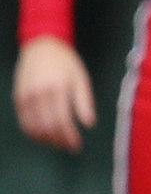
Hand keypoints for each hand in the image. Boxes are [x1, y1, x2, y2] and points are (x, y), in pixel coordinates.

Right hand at [14, 36, 93, 152]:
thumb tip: (89, 124)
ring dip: (46, 140)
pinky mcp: (18, 98)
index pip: (62, 121)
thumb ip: (84, 101)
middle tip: (70, 147)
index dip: (69, 137)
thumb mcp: (81, 78)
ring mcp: (25, 97)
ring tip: (59, 143)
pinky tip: (44, 136)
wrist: (41, 46)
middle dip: (59, 141)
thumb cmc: (66, 62)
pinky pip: (23, 122)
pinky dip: (33, 133)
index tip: (77, 145)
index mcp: (57, 88)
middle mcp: (38, 94)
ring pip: (33, 128)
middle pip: (47, 127)